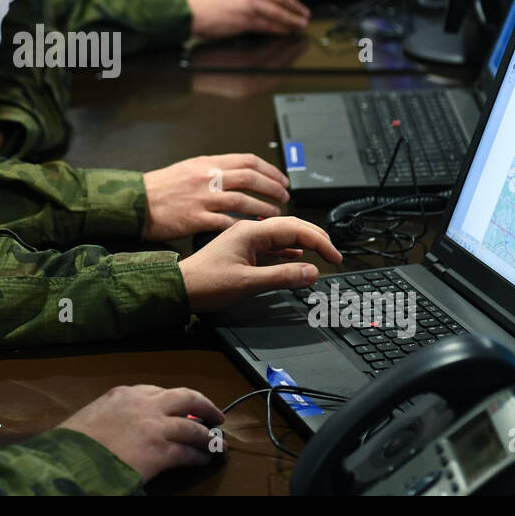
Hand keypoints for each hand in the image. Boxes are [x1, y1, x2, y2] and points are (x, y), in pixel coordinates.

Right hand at [56, 384, 224, 482]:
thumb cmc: (73, 442)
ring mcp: (155, 426)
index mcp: (123, 394)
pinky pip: (188, 451)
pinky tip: (203, 459)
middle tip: (214, 414)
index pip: (157, 391)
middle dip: (204, 405)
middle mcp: (143, 404)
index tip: (181, 407)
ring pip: (193, 426)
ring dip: (207, 435)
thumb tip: (123, 427)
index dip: (173, 400)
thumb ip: (113, 415)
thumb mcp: (92, 416)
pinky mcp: (161, 451)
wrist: (70, 459)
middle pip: (186, 397)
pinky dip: (199, 455)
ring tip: (215, 442)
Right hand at [142, 154, 288, 239]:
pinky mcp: (196, 219)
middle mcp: (207, 178)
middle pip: (250, 178)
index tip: (281, 179)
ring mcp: (202, 198)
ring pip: (243, 201)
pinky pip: (227, 222)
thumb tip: (237, 172)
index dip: (269, 170)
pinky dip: (244, 226)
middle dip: (272, 188)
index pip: (247, 161)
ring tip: (275, 214)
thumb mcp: (187, 168)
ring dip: (263, 208)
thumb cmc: (159, 188)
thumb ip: (212, 169)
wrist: (135, 202)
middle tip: (284, 196)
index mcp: (206, 163)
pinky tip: (254, 230)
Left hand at [179, 216, 340, 311]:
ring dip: (304, 244)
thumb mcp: (248, 283)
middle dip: (316, 238)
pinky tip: (297, 257)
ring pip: (283, 236)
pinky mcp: (243, 251)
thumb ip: (283, 276)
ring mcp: (246, 240)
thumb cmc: (206, 283)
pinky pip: (272, 247)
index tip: (334, 256)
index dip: (319, 241)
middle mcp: (250, 231)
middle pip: (291, 227)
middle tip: (334, 254)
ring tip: (322, 255)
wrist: (180, 288)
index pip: (295, 229)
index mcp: (251, 231)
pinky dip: (289, 251)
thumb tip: (312, 272)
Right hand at [185, 0, 310, 37]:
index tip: (293, 2)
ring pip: (277, 12)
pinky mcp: (246, 20)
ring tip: (300, 24)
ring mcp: (249, 5)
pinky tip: (286, 31)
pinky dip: (279, 28)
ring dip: (291, 19)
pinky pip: (268, 25)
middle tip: (304, 13)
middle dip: (295, 7)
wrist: (191, 10)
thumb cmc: (204, 0)